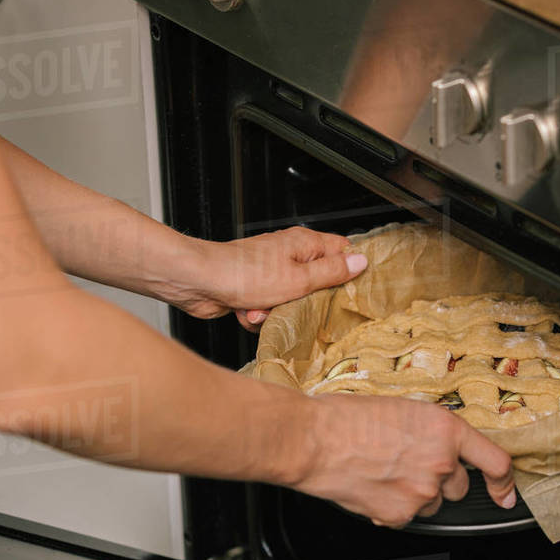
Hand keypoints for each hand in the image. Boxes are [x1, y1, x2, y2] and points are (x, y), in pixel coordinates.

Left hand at [181, 227, 367, 331]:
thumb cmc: (244, 273)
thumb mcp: (299, 279)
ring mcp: (270, 273)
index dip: (351, 268)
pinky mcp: (254, 290)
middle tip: (300, 305)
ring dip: (278, 312)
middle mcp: (288, 255)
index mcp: (304, 244)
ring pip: (291, 302)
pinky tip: (248, 310)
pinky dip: (259, 315)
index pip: (342, 250)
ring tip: (263, 307)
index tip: (355, 288)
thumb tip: (360, 262)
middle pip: (317, 282)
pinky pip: (269, 310)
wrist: (200, 282)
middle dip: (307, 301)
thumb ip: (332, 273)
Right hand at [289, 394, 515, 527]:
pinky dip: (391, 508)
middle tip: (406, 465)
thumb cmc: (346, 418)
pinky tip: (371, 487)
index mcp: (446, 429)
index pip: (495, 461)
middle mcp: (441, 462)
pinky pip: (406, 518)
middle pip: (457, 487)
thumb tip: (441, 451)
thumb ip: (431, 432)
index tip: (504, 492)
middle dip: (439, 481)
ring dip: (415, 495)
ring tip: (381, 472)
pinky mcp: (400, 515)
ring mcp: (422, 493)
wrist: (311, 440)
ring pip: (431, 504)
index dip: (503, 481)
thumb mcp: (402, 410)